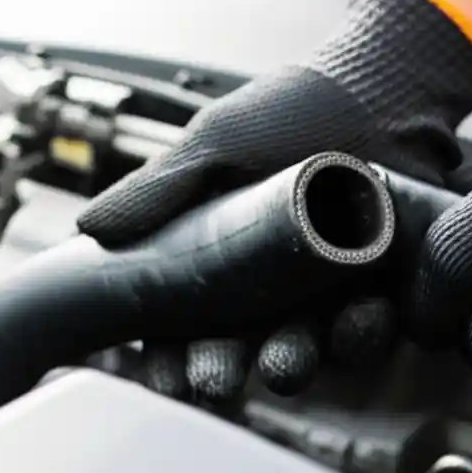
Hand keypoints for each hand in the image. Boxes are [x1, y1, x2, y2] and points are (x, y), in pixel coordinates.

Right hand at [78, 0, 471, 400]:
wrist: (381, 90)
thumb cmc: (292, 111)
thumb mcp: (218, 140)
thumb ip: (161, 186)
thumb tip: (90, 228)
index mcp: (213, 258)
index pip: (179, 327)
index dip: (169, 358)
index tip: (166, 376)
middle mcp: (265, 288)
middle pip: (236, 349)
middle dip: (223, 369)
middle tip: (216, 382)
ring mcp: (322, 295)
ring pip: (302, 348)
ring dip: (289, 361)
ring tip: (281, 363)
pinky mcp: (379, 292)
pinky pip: (369, 328)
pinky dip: (361, 330)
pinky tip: (358, 316)